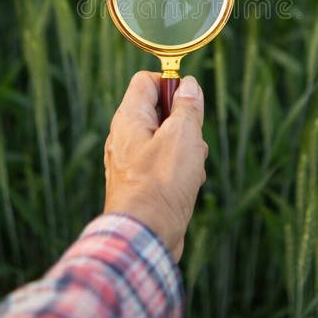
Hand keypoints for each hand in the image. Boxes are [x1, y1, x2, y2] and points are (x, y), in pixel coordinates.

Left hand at [103, 71, 207, 261]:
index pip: (146, 81)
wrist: (145, 236)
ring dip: (187, 150)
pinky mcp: (139, 183)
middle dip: (185, 123)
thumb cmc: (161, 183)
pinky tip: (188, 186)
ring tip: (192, 168)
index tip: (190, 102)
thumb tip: (189, 85)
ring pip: (166, 141)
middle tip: (193, 140)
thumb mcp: (183, 136)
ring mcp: (130, 161)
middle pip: (160, 112)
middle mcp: (124, 137)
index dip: (171, 84)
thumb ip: (187, 107)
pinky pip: (164, 165)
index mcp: (129, 118)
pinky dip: (180, 171)